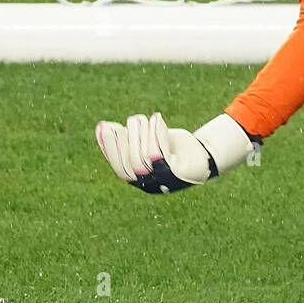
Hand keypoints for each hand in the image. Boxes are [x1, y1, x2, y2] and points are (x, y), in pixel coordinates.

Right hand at [95, 112, 254, 193]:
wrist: (200, 154)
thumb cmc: (172, 147)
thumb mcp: (149, 142)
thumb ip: (130, 140)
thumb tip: (104, 127)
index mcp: (139, 180)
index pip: (119, 167)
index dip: (109, 147)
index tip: (103, 125)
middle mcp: (150, 185)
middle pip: (132, 162)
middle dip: (129, 138)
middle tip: (133, 119)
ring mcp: (165, 181)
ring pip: (145, 156)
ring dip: (144, 133)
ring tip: (146, 117)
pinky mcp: (178, 173)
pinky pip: (161, 153)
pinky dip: (156, 133)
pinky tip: (156, 118)